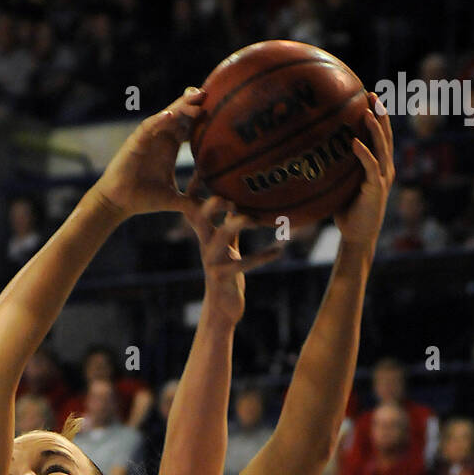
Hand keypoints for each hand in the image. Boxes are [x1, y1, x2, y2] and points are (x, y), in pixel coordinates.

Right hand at [96, 87, 205, 219]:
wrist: (120, 202)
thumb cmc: (144, 199)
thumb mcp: (174, 200)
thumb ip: (193, 203)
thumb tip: (215, 214)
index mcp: (171, 146)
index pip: (189, 124)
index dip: (203, 115)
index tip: (221, 109)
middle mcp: (161, 137)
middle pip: (180, 113)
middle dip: (194, 102)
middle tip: (210, 93)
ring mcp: (148, 137)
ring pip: (167, 115)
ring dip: (181, 106)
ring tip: (196, 99)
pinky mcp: (135, 142)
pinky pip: (148, 127)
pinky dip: (159, 120)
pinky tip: (170, 115)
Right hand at [186, 193, 283, 324]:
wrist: (221, 308)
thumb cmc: (227, 273)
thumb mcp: (227, 246)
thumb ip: (231, 223)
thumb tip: (239, 201)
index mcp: (205, 235)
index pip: (194, 206)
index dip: (195, 187)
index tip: (201, 166)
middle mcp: (205, 245)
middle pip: (200, 216)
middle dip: (214, 201)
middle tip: (232, 192)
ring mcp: (212, 261)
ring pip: (222, 234)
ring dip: (240, 222)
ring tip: (256, 219)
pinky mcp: (223, 277)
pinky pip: (244, 264)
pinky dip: (262, 256)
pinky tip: (279, 250)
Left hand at [333, 94, 394, 248]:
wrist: (357, 236)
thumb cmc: (346, 212)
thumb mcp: (340, 185)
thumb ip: (335, 168)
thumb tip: (312, 152)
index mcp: (379, 165)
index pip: (381, 136)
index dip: (377, 116)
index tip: (368, 96)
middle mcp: (384, 168)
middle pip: (386, 135)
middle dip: (380, 113)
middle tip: (370, 94)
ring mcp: (382, 177)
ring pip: (382, 147)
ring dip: (375, 128)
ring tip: (367, 111)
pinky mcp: (376, 189)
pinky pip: (370, 167)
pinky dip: (364, 153)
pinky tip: (355, 142)